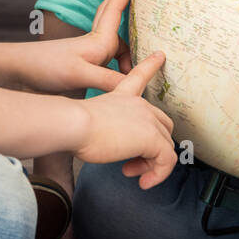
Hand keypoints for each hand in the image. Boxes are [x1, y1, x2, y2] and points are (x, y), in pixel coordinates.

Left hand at [20, 0, 135, 94]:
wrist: (18, 74)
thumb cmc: (46, 67)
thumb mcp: (80, 74)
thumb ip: (109, 80)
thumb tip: (134, 85)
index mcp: (98, 42)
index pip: (115, 11)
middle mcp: (95, 46)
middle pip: (113, 21)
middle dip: (125, 8)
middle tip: (137, 0)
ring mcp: (87, 56)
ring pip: (114, 47)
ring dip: (127, 51)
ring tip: (136, 67)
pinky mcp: (80, 70)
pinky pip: (107, 63)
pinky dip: (116, 67)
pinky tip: (117, 78)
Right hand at [75, 51, 178, 189]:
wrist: (73, 124)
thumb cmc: (72, 125)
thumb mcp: (89, 121)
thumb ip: (102, 128)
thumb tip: (101, 143)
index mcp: (122, 96)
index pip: (140, 76)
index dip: (151, 66)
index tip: (160, 55)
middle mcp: (139, 104)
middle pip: (163, 124)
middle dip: (153, 147)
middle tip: (132, 164)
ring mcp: (148, 120)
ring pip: (166, 146)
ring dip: (152, 165)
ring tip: (134, 174)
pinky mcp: (152, 138)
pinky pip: (166, 162)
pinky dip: (158, 175)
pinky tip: (142, 182)